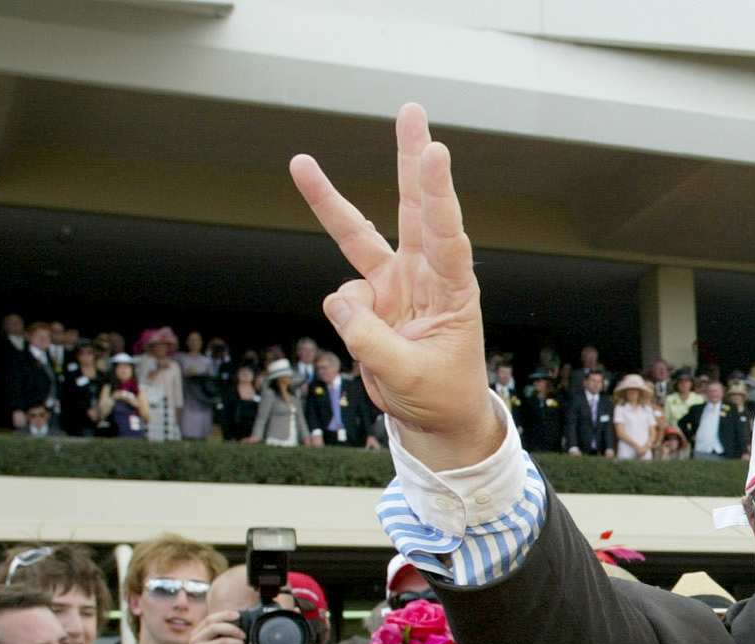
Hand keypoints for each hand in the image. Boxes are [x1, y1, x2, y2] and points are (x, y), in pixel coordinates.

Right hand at [288, 106, 499, 460]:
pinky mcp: (369, 300)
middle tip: (412, 110)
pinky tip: (368, 344)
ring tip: (300, 162)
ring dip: (328, 200)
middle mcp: (426, 277)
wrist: (436, 420)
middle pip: (415, 209)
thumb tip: (336, 299)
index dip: (439, 194)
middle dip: (412, 159)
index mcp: (454, 291)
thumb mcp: (410, 377)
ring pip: (359, 234)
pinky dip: (344, 319)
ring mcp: (395, 284)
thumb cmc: (441, 396)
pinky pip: (341, 297)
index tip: (436, 152)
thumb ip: (371, 340)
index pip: (447, 235)